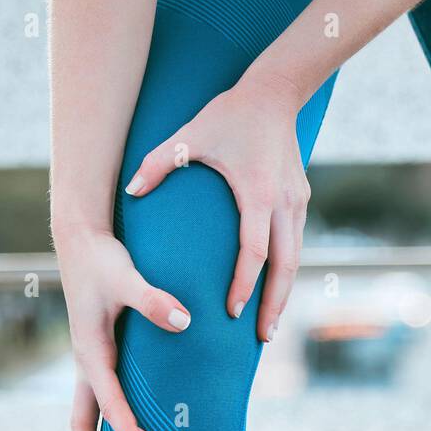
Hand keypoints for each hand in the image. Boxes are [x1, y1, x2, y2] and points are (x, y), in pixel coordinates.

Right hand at [54, 225, 190, 430]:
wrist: (81, 238)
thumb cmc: (105, 258)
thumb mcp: (127, 276)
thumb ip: (154, 300)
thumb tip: (184, 321)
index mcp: (91, 352)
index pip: (109, 402)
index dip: (127, 429)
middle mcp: (86, 362)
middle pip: (81, 421)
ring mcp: (89, 361)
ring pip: (85, 413)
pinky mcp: (98, 354)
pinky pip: (98, 399)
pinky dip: (103, 423)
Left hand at [124, 66, 309, 342]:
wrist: (275, 92)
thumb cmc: (228, 114)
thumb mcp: (188, 135)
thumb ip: (157, 164)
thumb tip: (130, 193)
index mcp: (257, 192)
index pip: (254, 251)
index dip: (245, 284)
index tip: (232, 311)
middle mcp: (283, 203)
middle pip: (285, 267)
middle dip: (274, 305)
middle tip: (262, 338)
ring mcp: (297, 203)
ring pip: (295, 261)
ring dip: (283, 295)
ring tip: (269, 327)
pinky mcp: (301, 200)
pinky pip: (295, 246)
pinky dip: (286, 273)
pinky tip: (275, 293)